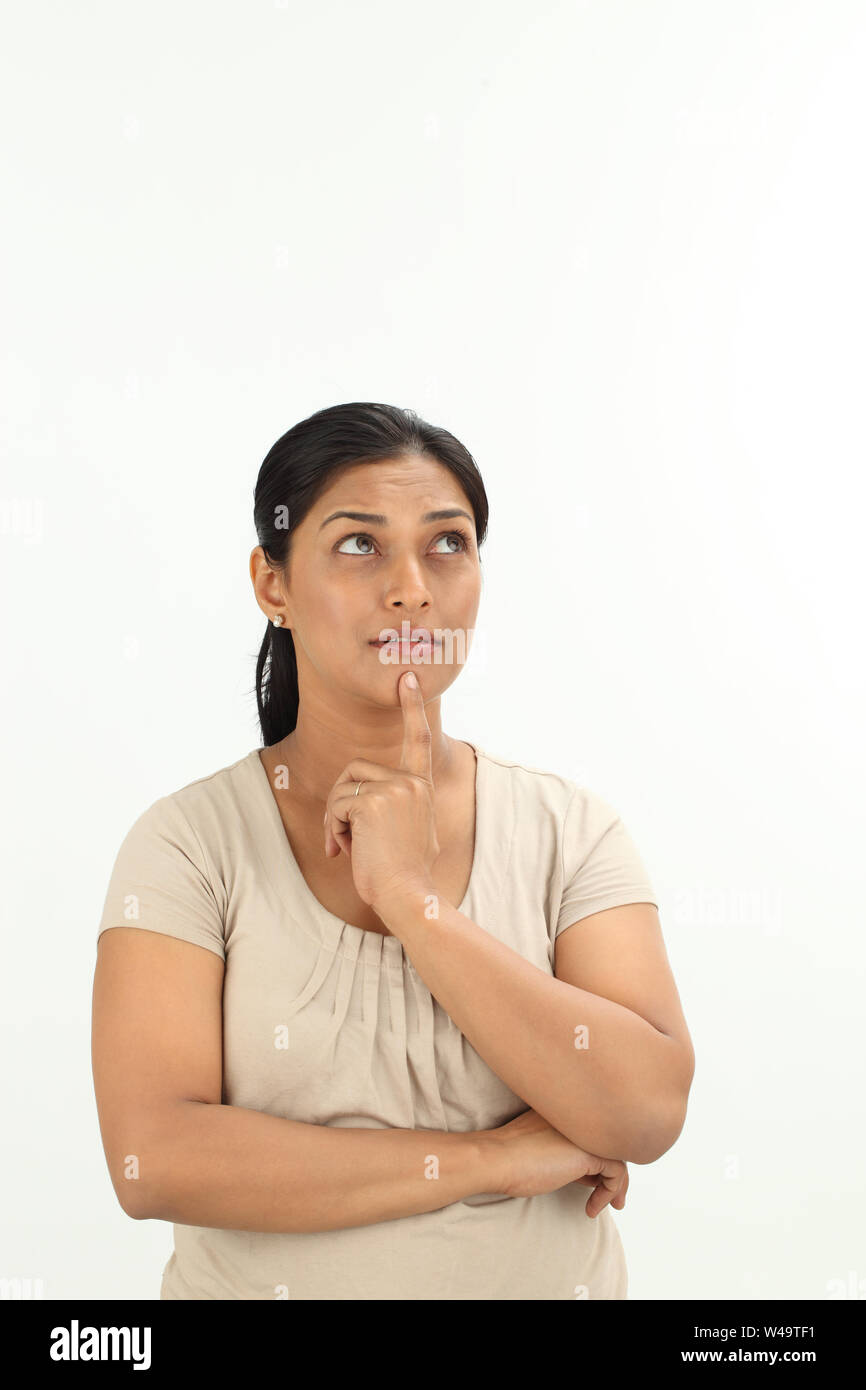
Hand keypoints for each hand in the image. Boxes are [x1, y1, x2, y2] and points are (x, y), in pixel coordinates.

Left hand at [322, 670, 439, 911]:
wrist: (407, 894)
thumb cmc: (405, 873)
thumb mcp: (411, 832)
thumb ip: (396, 808)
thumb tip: (358, 804)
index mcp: (422, 786)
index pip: (418, 739)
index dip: (411, 706)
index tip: (407, 676)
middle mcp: (411, 782)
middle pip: (354, 771)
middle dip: (340, 804)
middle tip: (343, 839)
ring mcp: (394, 789)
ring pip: (341, 787)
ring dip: (335, 820)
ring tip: (347, 847)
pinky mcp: (373, 801)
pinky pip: (336, 805)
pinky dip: (333, 830)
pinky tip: (347, 850)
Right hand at [489, 1107, 629, 1216]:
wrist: (496, 1158)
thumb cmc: (508, 1157)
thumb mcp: (541, 1147)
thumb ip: (563, 1150)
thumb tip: (586, 1173)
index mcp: (566, 1112)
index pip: (595, 1134)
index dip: (598, 1159)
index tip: (592, 1182)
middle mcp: (579, 1116)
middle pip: (610, 1144)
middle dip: (614, 1173)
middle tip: (613, 1199)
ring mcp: (586, 1132)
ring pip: (617, 1156)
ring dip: (616, 1186)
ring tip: (611, 1206)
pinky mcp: (590, 1151)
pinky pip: (616, 1173)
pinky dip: (609, 1193)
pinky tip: (591, 1208)